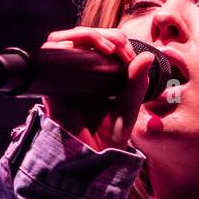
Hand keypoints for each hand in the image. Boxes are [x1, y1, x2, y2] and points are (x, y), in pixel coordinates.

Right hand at [40, 26, 156, 151]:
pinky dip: (65, 44)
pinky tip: (86, 50)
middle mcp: (76, 74)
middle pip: (83, 37)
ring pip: (64, 39)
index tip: (130, 54)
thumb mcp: (128, 110)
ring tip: (110, 48)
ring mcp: (63, 79)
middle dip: (105, 34)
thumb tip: (148, 56)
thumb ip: (136, 85)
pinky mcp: (51, 86)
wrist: (92, 163)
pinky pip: (50, 55)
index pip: (100, 43)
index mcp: (95, 77)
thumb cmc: (108, 140)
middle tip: (122, 49)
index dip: (115, 39)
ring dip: (88, 35)